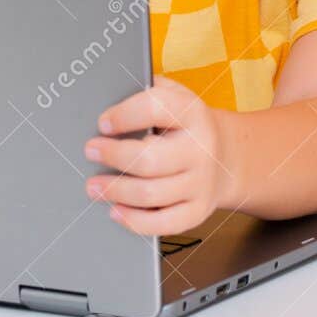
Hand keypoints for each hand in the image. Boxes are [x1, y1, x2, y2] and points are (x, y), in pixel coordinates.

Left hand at [83, 75, 232, 235]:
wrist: (225, 156)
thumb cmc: (183, 124)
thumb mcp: (172, 96)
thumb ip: (142, 93)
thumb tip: (101, 98)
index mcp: (191, 113)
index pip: (155, 109)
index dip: (124, 116)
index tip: (102, 123)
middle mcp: (200, 148)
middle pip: (149, 159)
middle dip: (113, 156)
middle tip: (91, 152)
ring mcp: (201, 183)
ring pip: (150, 194)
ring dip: (115, 191)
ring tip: (93, 186)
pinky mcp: (198, 211)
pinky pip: (163, 224)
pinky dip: (134, 221)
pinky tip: (115, 211)